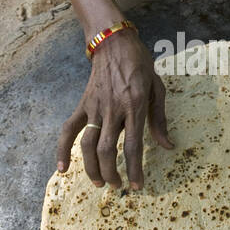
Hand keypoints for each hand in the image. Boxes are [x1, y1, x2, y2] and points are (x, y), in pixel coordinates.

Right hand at [56, 31, 172, 189]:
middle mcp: (113, 109)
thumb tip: (167, 146)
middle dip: (111, 173)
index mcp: (134, 106)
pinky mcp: (82, 104)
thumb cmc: (140, 65)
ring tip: (99, 183)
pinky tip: (63, 168)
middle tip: (118, 186)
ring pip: (88, 144)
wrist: (113, 43)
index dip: (135, 169)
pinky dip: (62, 149)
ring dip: (92, 168)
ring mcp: (95, 107)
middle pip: (107, 150)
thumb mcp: (157, 89)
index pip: (133, 145)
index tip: (136, 186)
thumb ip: (159, 119)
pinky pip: (69, 129)